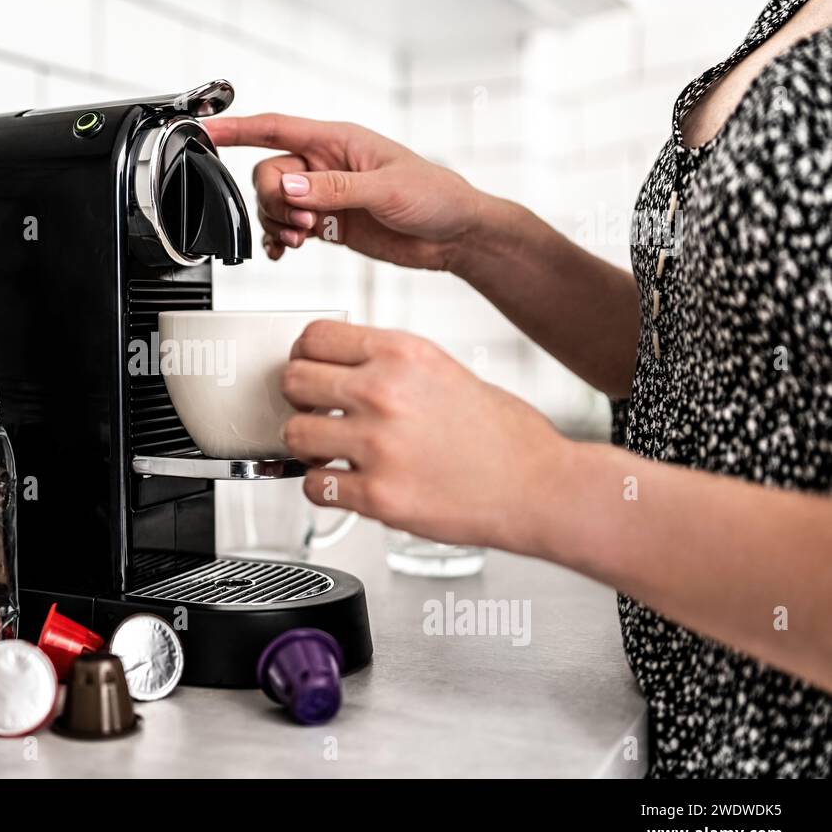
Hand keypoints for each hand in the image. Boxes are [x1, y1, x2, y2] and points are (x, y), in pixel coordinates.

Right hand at [204, 112, 483, 267]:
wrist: (454, 234)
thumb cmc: (435, 196)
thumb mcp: (385, 190)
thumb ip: (334, 189)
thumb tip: (290, 186)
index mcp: (336, 141)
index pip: (274, 128)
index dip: (237, 129)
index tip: (205, 133)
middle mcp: (324, 164)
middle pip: (267, 175)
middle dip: (274, 202)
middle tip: (302, 223)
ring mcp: (324, 194)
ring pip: (274, 204)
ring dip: (278, 224)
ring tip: (303, 239)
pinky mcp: (327, 222)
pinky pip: (287, 227)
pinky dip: (280, 241)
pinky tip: (286, 251)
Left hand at [280, 320, 566, 552]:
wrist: (539, 486)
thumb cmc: (503, 434)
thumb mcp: (444, 370)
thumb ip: (389, 366)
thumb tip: (340, 367)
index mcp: (402, 353)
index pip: (314, 336)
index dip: (304, 355)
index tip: (309, 370)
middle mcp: (384, 392)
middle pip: (292, 380)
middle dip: (300, 399)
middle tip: (316, 412)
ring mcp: (378, 445)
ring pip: (294, 434)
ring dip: (307, 446)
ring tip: (331, 451)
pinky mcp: (377, 495)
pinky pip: (314, 486)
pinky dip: (323, 488)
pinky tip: (345, 483)